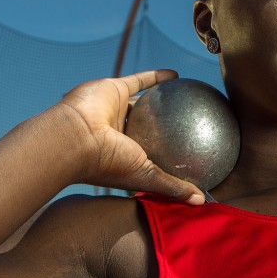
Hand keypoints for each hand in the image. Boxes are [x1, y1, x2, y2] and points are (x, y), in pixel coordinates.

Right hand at [51, 69, 203, 203]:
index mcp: (124, 157)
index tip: (188, 155)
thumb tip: (202, 201)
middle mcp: (118, 135)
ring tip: (182, 99)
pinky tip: (177, 76)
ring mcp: (114, 111)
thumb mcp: (146, 178)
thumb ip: (172, 187)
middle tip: (187, 125)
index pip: (151, 157)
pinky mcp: (112, 89)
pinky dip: (156, 77)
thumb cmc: (108, 164)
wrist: (75, 138)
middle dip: (162, 129)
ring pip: (141, 104)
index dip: (167, 156)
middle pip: (146, 130)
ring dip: (159, 101)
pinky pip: (139, 81)